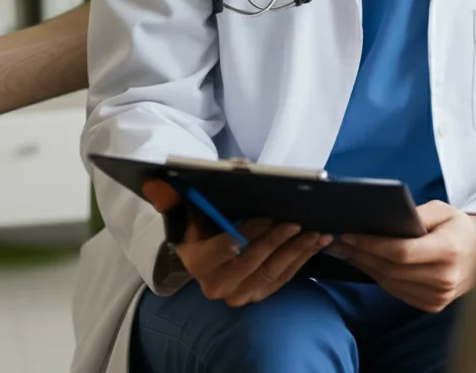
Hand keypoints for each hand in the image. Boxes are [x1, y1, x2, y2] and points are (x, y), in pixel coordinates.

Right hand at [141, 179, 330, 306]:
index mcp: (197, 262)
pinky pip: (282, 280)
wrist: (204, 248)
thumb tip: (157, 182)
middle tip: (299, 222)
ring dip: (297, 252)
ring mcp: (238, 294)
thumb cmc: (198, 221)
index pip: (225, 248)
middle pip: (253, 264)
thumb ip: (172, 196)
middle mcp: (216, 285)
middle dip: (278, 242)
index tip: (272, 217)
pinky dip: (301, 261)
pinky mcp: (257, 293)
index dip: (250, 234)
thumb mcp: (184, 207)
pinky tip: (317, 243)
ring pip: (272, 274)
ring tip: (318, 232)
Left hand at [326, 200, 475, 311]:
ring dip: (364, 267)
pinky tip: (365, 263)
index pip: (401, 252)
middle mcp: (444, 278)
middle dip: (361, 254)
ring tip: (346, 250)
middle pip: (391, 269)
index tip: (349, 233)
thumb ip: (416, 214)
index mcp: (448, 251)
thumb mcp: (443, 210)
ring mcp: (438, 297)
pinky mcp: (431, 305)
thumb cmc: (459, 227)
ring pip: (390, 283)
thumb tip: (383, 219)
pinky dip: (378, 277)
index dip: (372, 244)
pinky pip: (397, 291)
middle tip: (339, 240)